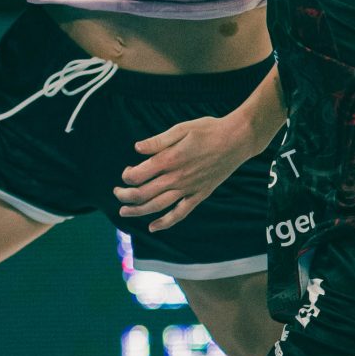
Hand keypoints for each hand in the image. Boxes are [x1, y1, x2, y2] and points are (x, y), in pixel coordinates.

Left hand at [115, 110, 252, 231]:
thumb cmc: (209, 130)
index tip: (126, 173)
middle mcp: (177, 178)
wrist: (237, 139)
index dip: (127, 177)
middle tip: (117, 194)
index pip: (138, 175)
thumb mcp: (181, 128)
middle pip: (143, 193)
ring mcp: (189, 189)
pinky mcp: (200, 195)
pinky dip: (165, 222)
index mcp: (169, 159)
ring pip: (157, 206)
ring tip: (124, 212)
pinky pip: (180, 213)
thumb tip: (137, 148)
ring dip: (138, 211)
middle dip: (125, 195)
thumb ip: (157, 141)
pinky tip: (153, 227)